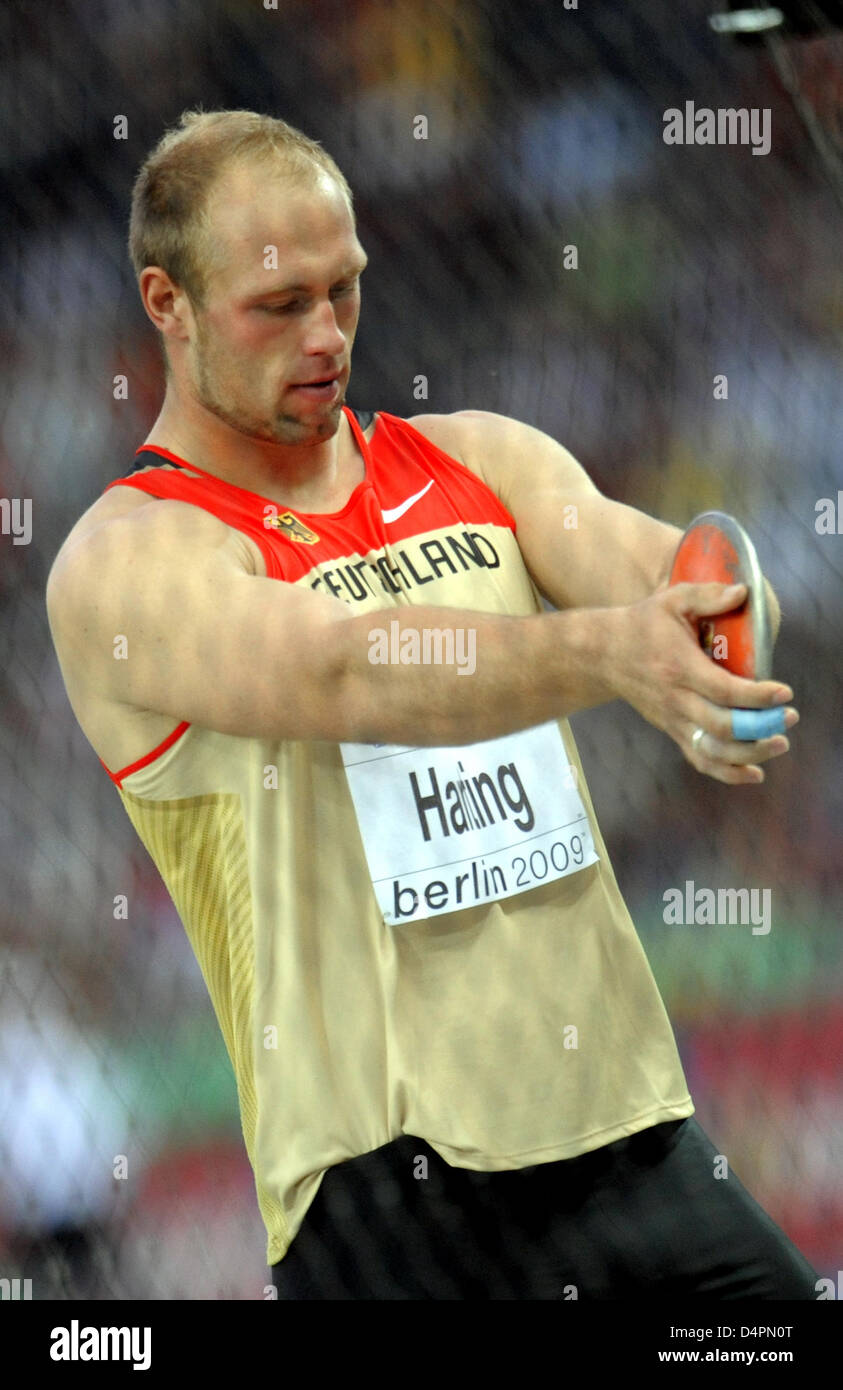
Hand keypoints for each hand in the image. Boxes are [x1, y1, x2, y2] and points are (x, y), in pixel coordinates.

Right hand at [605, 581, 797, 784]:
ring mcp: (672, 720)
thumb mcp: (672, 600)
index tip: (784, 693)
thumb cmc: (642, 624)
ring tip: (779, 744)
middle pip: (721, 727)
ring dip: (750, 754)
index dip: (756, 696)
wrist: (602, 654)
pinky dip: (727, 772)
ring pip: (713, 751)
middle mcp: (676, 699)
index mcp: (679, 667)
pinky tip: (755, 773)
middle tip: (789, 718)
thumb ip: (708, 595)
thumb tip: (744, 593)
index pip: (723, 690)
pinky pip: (699, 759)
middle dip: (761, 727)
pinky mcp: (671, 730)